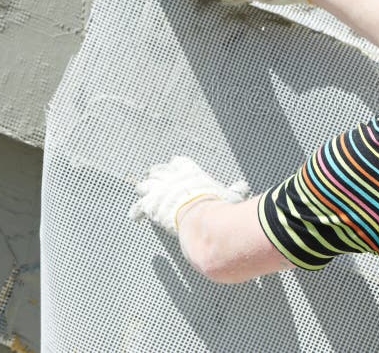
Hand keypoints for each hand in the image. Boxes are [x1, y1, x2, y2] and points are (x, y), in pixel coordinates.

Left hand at [129, 156, 249, 234]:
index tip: (174, 166)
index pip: (178, 162)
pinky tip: (135, 216)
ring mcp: (159, 190)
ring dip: (145, 190)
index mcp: (190, 171)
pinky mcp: (150, 205)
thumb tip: (243, 186)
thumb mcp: (230, 195)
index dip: (175, 165)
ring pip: (146, 185)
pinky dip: (137, 212)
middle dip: (156, 176)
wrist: (201, 217)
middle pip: (158, 171)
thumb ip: (236, 189)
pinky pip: (139, 207)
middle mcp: (173, 177)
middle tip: (154, 180)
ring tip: (143, 192)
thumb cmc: (216, 206)